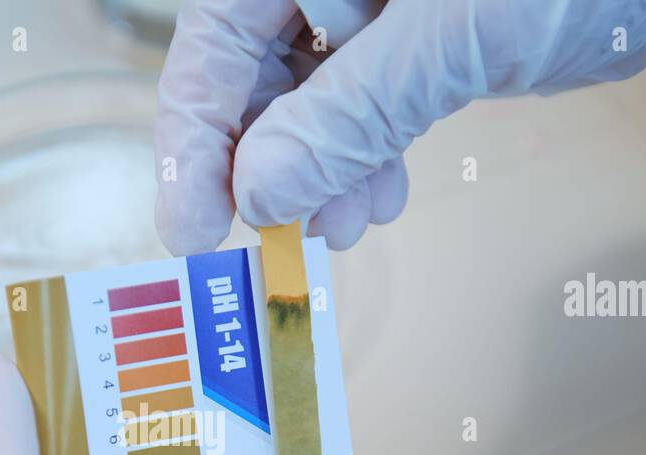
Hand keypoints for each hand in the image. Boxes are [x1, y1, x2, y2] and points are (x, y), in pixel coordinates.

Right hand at [155, 0, 645, 252]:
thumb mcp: (452, 36)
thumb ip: (346, 114)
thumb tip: (256, 192)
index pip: (218, 32)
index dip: (195, 132)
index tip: (193, 225)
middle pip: (254, 69)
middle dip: (264, 161)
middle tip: (271, 239)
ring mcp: (374, 4)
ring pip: (308, 98)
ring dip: (316, 173)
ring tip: (341, 230)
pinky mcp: (418, 43)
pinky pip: (361, 108)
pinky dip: (361, 161)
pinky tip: (375, 202)